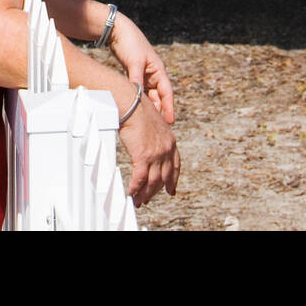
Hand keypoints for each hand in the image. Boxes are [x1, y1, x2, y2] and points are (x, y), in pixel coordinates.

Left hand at [108, 13, 174, 123]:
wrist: (117, 31)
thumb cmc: (129, 43)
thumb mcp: (134, 62)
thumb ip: (136, 80)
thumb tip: (137, 97)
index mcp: (158, 69)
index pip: (167, 92)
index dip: (169, 107)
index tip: (171, 122)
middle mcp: (153, 73)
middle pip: (159, 96)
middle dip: (159, 111)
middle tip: (158, 128)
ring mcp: (144, 74)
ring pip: (149, 95)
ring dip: (149, 107)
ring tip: (148, 123)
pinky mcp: (135, 74)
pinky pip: (140, 91)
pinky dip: (139, 100)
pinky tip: (136, 110)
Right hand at [118, 93, 179, 207]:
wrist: (131, 103)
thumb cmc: (138, 110)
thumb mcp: (154, 125)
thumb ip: (155, 139)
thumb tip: (149, 146)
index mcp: (171, 141)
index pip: (175, 166)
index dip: (173, 180)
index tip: (171, 190)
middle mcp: (166, 149)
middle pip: (163, 177)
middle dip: (155, 191)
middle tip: (148, 199)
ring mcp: (156, 154)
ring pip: (152, 182)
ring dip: (144, 194)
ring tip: (138, 202)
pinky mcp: (143, 156)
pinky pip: (139, 179)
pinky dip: (134, 189)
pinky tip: (130, 193)